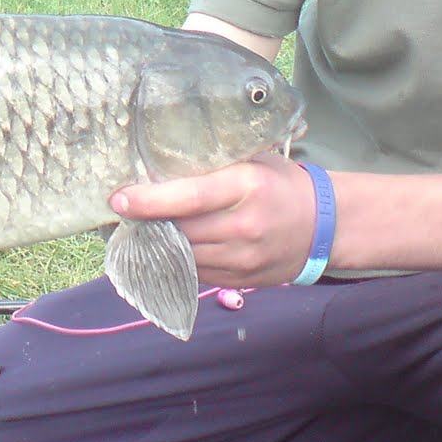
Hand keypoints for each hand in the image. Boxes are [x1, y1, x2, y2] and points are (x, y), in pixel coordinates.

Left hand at [111, 152, 317, 287]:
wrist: (324, 226)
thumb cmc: (280, 183)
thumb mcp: (252, 161)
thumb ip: (213, 162)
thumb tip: (159, 160)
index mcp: (247, 187)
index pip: (189, 198)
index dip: (149, 201)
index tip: (118, 198)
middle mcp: (245, 226)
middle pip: (181, 230)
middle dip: (145, 223)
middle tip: (119, 212)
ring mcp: (244, 258)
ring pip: (185, 256)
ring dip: (156, 245)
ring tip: (136, 229)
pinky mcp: (242, 280)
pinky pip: (197, 274)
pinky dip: (176, 262)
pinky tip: (162, 249)